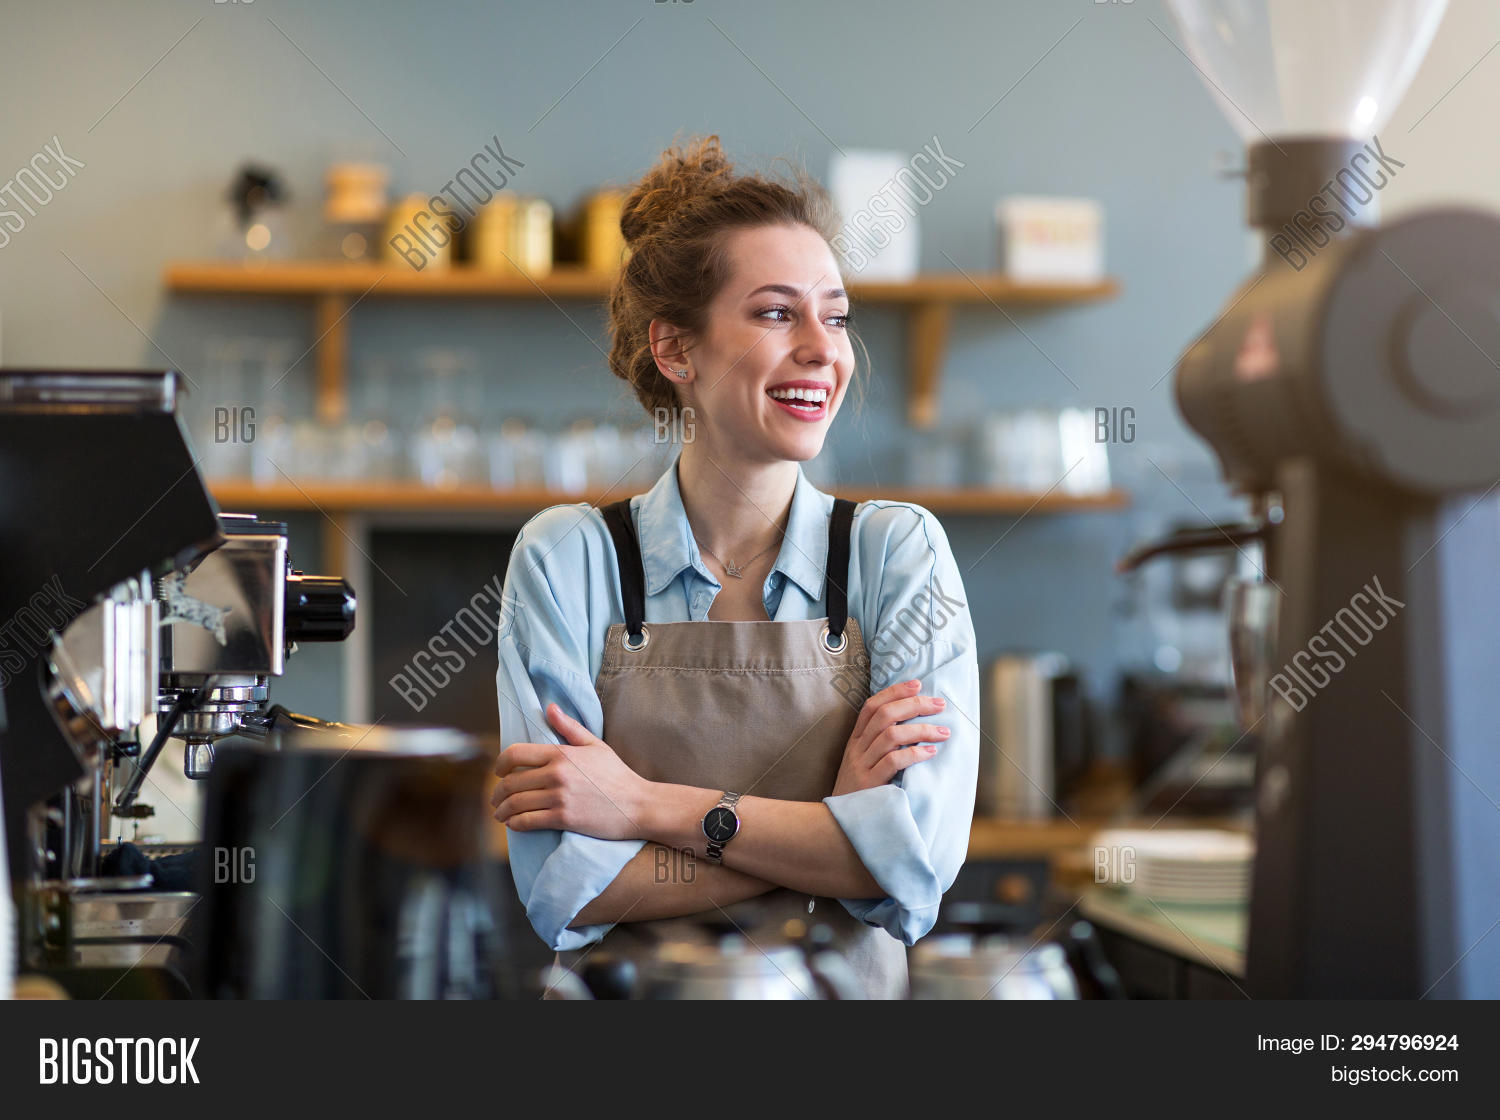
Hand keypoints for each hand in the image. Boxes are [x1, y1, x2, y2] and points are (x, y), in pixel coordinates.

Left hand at [491, 704, 651, 839]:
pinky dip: (515, 824)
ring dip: (502, 810)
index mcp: (561, 753)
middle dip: (498, 793)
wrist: (638, 805)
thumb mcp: (595, 745)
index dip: (500, 763)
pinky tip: (514, 824)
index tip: (499, 772)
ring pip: (515, 804)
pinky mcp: (563, 819)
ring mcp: (559, 797)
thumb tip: (549, 707)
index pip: (516, 754)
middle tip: (495, 799)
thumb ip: (570, 727)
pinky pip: (527, 821)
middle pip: (511, 782)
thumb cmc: (617, 775)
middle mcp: (556, 774)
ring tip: (500, 814)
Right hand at [832, 678, 948, 795]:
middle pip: (884, 715)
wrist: (839, 824)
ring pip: (891, 735)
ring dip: (922, 729)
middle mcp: (857, 749)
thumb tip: (913, 726)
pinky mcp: (870, 784)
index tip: (918, 684)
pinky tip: (931, 753)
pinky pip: (894, 761)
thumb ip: (881, 745)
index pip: (872, 706)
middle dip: (914, 705)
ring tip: (944, 732)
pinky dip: (915, 753)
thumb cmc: (859, 792)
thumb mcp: (864, 764)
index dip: (894, 692)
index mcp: (855, 740)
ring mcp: (862, 766)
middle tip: (939, 704)